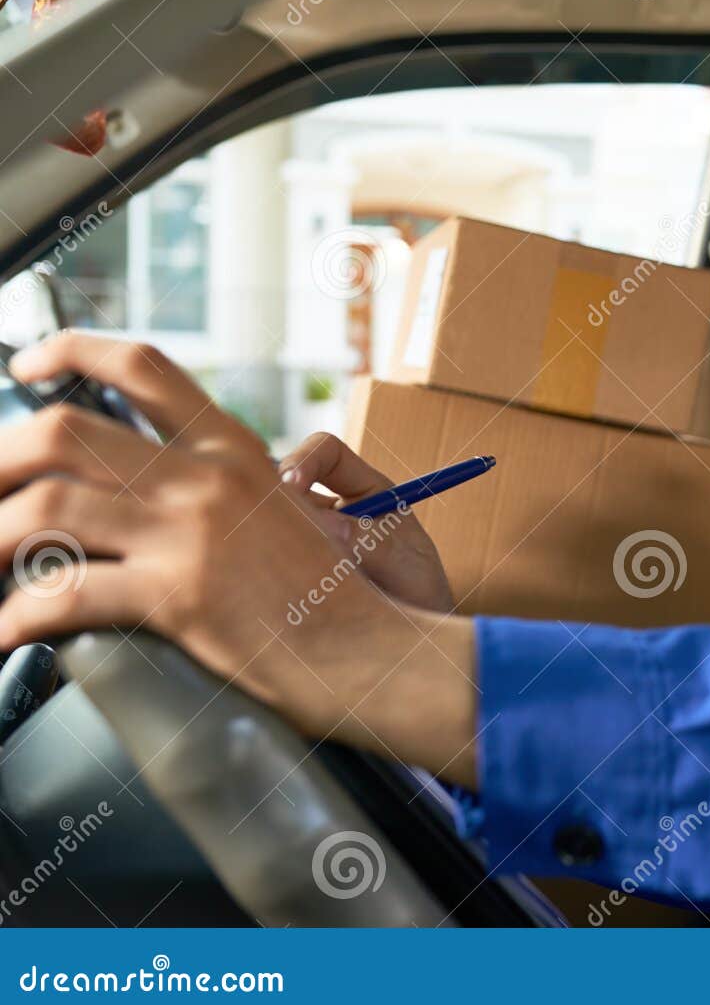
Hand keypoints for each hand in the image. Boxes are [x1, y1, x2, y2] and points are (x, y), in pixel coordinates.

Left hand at [0, 333, 478, 785]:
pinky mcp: (178, 595)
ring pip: (46, 505)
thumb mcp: (288, 516)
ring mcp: (191, 533)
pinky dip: (17, 617)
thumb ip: (226, 489)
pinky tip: (8, 634)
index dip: (71, 352)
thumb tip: (154, 492)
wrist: (377, 652)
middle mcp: (208, 478)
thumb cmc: (336, 598)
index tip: (27, 367)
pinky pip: (63, 593)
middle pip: (64, 431)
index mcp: (234, 451)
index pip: (143, 367)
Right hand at [278, 432, 454, 611]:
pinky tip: (274, 587)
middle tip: (272, 530)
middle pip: (283, 480)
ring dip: (266, 534)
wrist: (413, 644)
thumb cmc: (420, 596)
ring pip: (266, 517)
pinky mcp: (287, 566)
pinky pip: (261, 554)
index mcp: (367, 491)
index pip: (327, 452)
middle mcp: (332, 508)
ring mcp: (307, 536)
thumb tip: (325, 525)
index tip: (291, 486)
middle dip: (272, 498)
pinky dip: (260, 564)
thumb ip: (370, 543)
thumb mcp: (405, 566)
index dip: (305, 460)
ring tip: (284, 569)